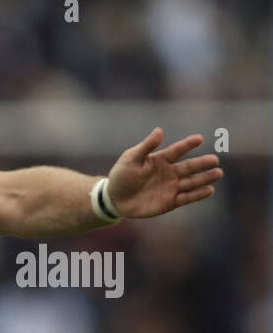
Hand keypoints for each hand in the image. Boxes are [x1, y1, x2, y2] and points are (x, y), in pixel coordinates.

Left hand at [107, 129, 222, 218]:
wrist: (114, 199)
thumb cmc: (121, 176)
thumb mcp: (130, 159)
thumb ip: (146, 147)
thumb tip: (159, 131)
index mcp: (161, 159)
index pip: (177, 150)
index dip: (187, 145)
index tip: (199, 139)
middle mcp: (170, 172)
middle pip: (189, 166)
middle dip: (202, 163)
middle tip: (214, 160)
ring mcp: (171, 187)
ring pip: (192, 182)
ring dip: (205, 178)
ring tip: (217, 173)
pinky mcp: (170, 201)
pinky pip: (186, 198)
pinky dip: (197, 194)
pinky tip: (209, 190)